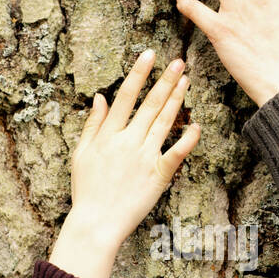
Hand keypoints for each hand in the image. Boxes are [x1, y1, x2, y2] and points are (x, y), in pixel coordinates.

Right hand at [48, 49, 200, 277]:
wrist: (97, 223)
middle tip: (179, 61)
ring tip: (186, 81)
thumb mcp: (81, 155)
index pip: (126, 96)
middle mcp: (127, 142)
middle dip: (165, 80)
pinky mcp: (158, 175)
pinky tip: (197, 125)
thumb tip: (100, 97)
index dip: (138, 73)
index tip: (149, 54)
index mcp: (108, 135)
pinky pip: (176, 154)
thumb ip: (92, 125)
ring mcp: (144, 157)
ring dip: (176, 99)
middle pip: (150, 105)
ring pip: (164, 122)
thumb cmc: (87, 190)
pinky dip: (188, 140)